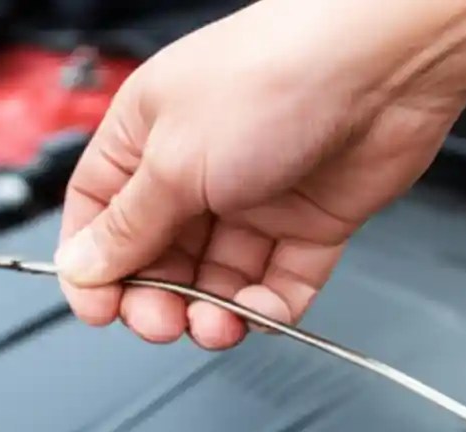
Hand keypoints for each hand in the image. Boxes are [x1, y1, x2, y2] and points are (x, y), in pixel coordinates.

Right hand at [55, 0, 465, 348]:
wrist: (380, 70)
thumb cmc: (273, 80)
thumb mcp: (175, 160)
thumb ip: (130, 223)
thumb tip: (85, 265)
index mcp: (148, 135)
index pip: (102, 212)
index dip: (94, 265)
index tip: (97, 310)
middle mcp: (201, 166)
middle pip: (160, 254)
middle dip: (156, 297)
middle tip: (161, 322)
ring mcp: (259, 197)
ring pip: (221, 276)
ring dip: (212, 312)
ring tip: (214, 326)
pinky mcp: (313, 222)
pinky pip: (282, 280)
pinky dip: (269, 306)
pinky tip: (260, 312)